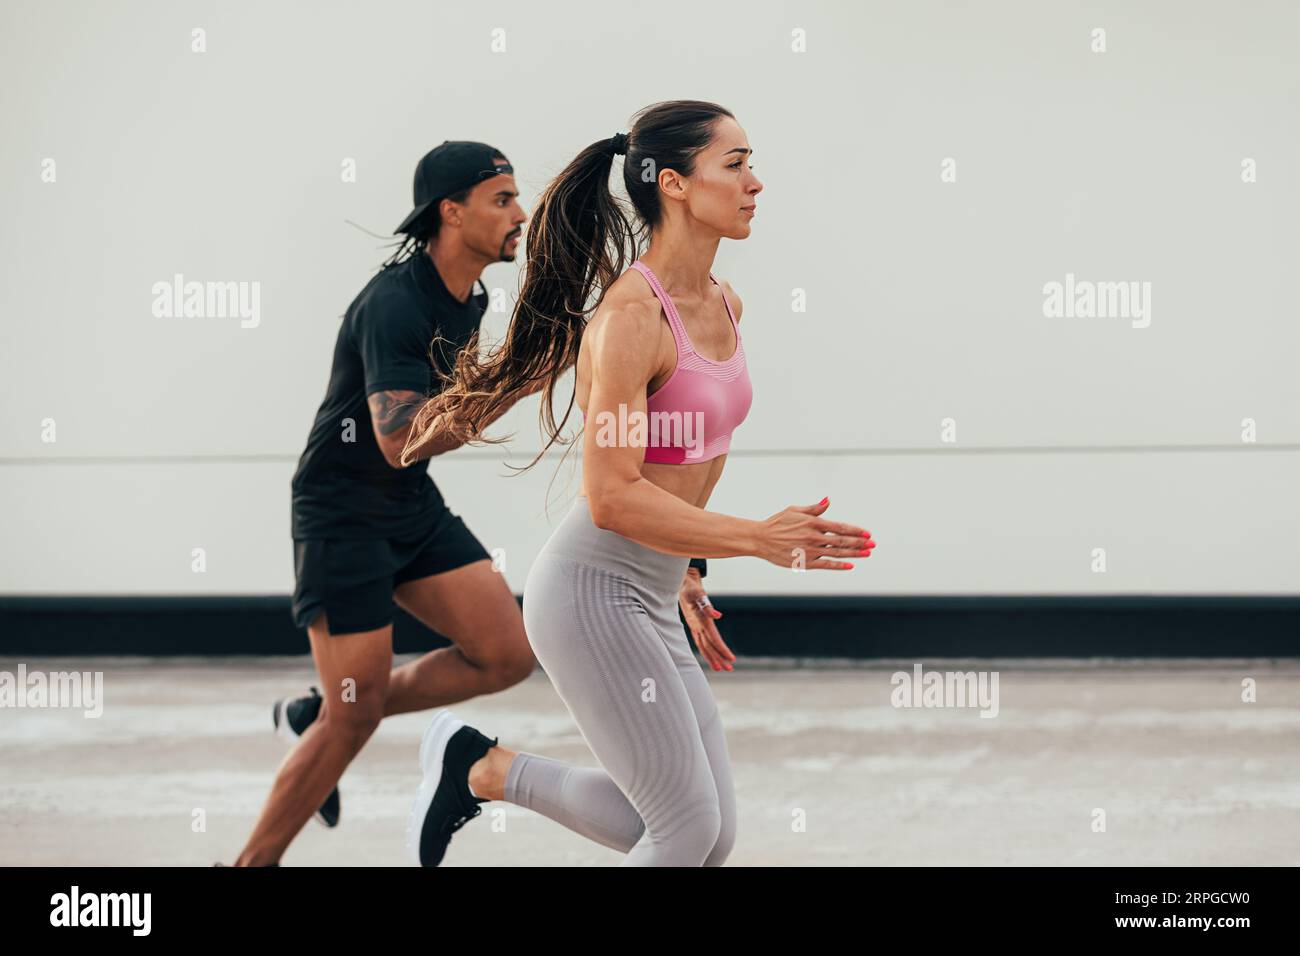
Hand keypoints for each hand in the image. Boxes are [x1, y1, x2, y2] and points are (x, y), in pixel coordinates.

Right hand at [679, 569, 734, 671]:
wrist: (681, 585)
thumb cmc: (691, 588)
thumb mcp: (699, 594)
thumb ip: (707, 606)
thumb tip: (718, 615)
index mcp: (700, 620)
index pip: (713, 638)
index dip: (722, 649)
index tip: (731, 658)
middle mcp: (697, 626)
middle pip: (708, 646)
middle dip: (718, 658)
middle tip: (729, 669)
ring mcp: (694, 627)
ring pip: (703, 646)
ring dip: (712, 657)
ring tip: (721, 668)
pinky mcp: (693, 626)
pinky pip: (700, 642)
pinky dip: (706, 651)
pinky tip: (712, 656)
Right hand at [755, 497, 873, 569]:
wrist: (760, 539)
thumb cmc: (777, 523)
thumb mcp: (795, 511)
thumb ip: (814, 508)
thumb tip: (828, 500)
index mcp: (813, 523)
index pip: (840, 527)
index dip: (856, 530)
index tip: (867, 533)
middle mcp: (814, 537)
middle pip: (843, 541)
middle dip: (860, 542)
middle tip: (873, 544)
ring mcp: (810, 551)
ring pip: (837, 553)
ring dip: (854, 553)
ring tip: (867, 553)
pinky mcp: (805, 562)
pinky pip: (826, 565)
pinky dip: (839, 565)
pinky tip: (850, 566)